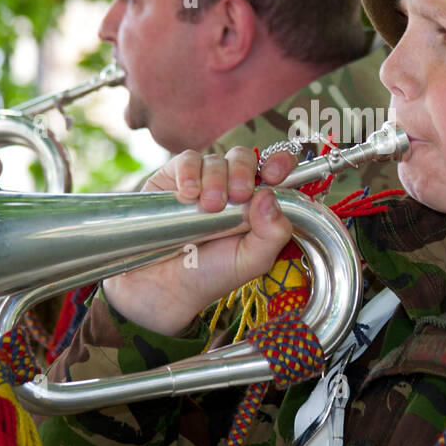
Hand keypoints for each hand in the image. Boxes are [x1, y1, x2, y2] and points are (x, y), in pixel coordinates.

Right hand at [101, 147, 300, 334]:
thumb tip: (270, 196)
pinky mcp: (173, 179)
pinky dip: (190, 172)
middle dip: (243, 172)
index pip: (276, 169)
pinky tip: (188, 194)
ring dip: (217, 178)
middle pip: (245, 158)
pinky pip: (186, 160)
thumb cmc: (212, 274)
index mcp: (257, 204)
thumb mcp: (252, 261)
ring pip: (216, 159)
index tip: (274, 175)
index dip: (280, 162)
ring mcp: (203, 181)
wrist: (165, 286)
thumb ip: (273, 233)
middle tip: (238, 196)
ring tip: (208, 206)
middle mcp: (232, 188)